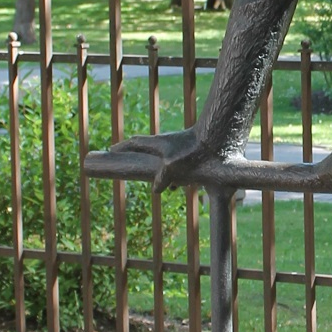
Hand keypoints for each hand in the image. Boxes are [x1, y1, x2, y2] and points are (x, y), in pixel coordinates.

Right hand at [84, 127, 216, 192]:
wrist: (219, 142)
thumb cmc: (194, 153)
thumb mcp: (173, 166)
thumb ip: (162, 178)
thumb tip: (156, 189)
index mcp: (159, 143)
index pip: (135, 143)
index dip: (122, 147)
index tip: (111, 150)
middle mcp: (168, 142)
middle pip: (148, 148)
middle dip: (140, 157)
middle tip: (131, 164)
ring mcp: (180, 146)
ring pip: (165, 159)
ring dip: (162, 172)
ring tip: (166, 187)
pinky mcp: (192, 152)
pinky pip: (179, 164)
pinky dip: (176, 175)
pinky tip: (181, 185)